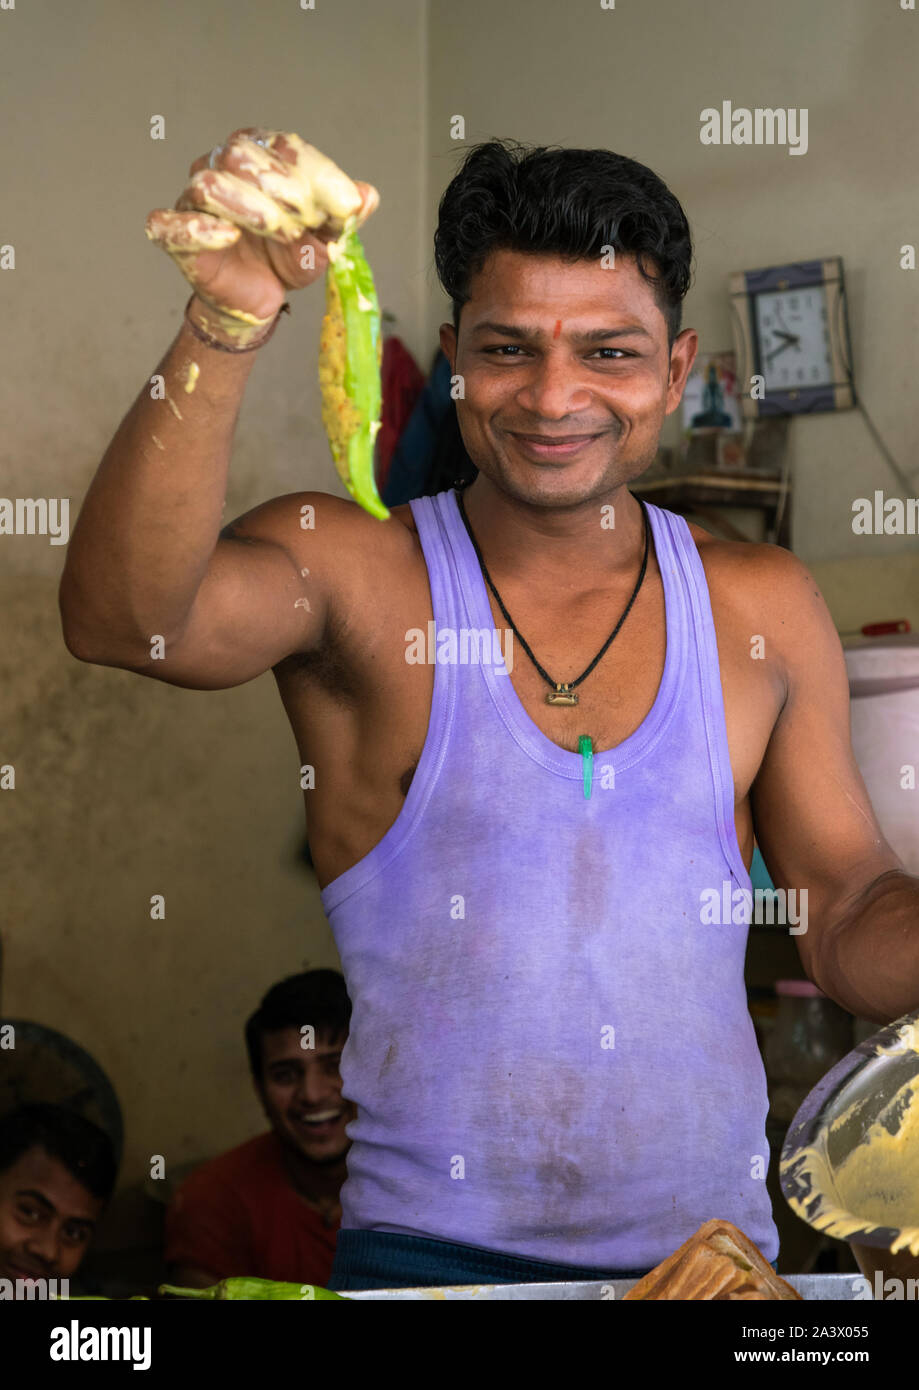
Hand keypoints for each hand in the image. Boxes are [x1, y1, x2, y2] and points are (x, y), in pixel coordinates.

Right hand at [145, 128, 378, 324]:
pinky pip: (170, 223)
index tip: (345, 205)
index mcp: (258, 155)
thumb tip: (367, 196)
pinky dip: (200, 229)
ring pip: (209, 184)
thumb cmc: (285, 257)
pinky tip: (227, 237)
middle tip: (306, 222)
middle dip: (282, 189)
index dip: (316, 173)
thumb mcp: (324, 237)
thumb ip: (345, 216)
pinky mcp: (173, 235)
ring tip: (280, 233)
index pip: (282, 145)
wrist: (258, 300)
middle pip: (241, 156)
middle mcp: (220, 167)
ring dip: (251, 208)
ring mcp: (193, 200)